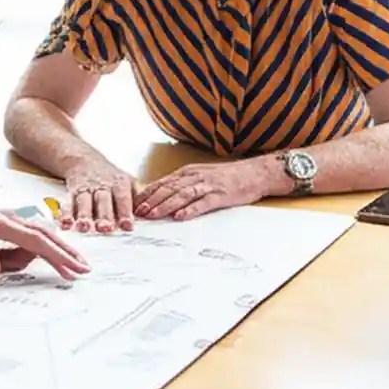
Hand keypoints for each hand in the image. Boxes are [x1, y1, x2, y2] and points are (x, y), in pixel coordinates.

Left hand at [0, 188, 90, 279]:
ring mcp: (9, 222)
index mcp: (2, 224)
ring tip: (4, 267)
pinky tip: (4, 263)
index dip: (58, 257)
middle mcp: (10, 220)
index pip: (37, 242)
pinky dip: (21, 255)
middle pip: (47, 236)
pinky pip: (21, 243)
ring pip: (35, 241)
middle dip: (65, 253)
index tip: (73, 268)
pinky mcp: (5, 226)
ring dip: (30, 259)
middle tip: (82, 268)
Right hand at [62, 159, 138, 233]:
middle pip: (103, 201)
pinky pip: (68, 203)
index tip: (128, 226)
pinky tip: (64, 224)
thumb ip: (139, 198)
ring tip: (83, 228)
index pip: (123, 198)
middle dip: (104, 215)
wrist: (84, 160)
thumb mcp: (129, 182)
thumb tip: (151, 214)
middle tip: (105, 228)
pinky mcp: (72, 192)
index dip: (125, 212)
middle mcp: (102, 186)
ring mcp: (86, 189)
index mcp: (119, 184)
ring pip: (84, 202)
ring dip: (83, 215)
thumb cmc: (111, 178)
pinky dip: (65, 214)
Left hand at [135, 159, 284, 220]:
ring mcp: (208, 185)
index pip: (163, 182)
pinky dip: (191, 209)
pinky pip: (203, 203)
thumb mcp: (201, 176)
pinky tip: (181, 216)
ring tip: (154, 215)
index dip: (147, 193)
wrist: (255, 172)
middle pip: (169, 188)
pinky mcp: (221, 195)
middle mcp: (195, 177)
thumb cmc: (227, 177)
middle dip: (152, 200)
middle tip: (138, 212)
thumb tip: (161, 196)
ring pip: (182, 195)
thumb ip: (183, 184)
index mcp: (188, 172)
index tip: (134, 204)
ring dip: (166, 205)